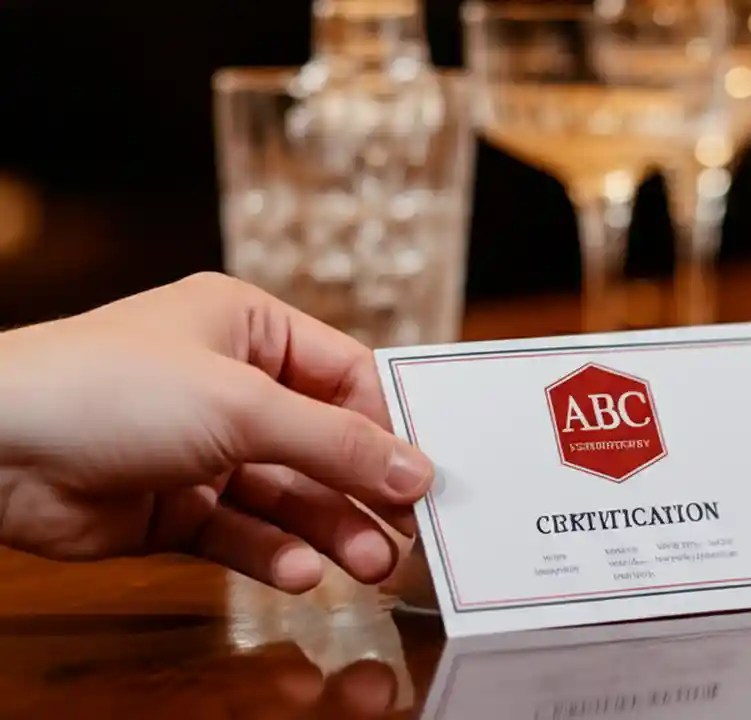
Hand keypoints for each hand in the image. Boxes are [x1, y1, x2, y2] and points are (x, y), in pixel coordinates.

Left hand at [0, 273, 432, 592]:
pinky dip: (272, 553)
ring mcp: (201, 448)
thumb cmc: (107, 387)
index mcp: (248, 329)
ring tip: (370, 564)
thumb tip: (416, 471)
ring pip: (287, 494)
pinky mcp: (173, 506)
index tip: (428, 473)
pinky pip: (242, 532)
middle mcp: (229, 385)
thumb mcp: (242, 405)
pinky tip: (300, 572)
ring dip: (329, 528)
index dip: (389, 425)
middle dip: (361, 489)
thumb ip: (336, 443)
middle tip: (407, 533)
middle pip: (321, 442)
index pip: (345, 375)